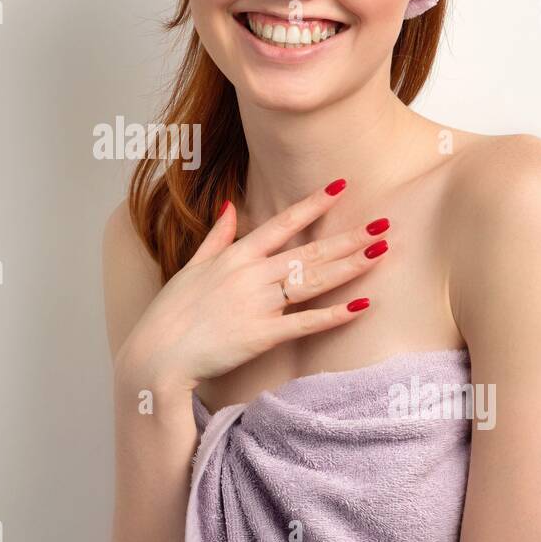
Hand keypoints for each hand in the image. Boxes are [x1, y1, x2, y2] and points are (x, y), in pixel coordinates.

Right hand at [118, 179, 389, 391]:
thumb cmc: (171, 313)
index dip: (314, 204)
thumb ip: (217, 236)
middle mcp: (251, 274)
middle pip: (309, 251)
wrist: (157, 355)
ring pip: (313, 280)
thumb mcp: (193, 266)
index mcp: (235, 256)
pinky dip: (336, 314)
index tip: (341, 186)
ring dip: (350, 266)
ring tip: (381, 252)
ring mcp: (257, 304)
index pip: (283, 223)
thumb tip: (230, 205)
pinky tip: (363, 304)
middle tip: (384, 225)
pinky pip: (306, 322)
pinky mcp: (262, 335)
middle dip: (349, 237)